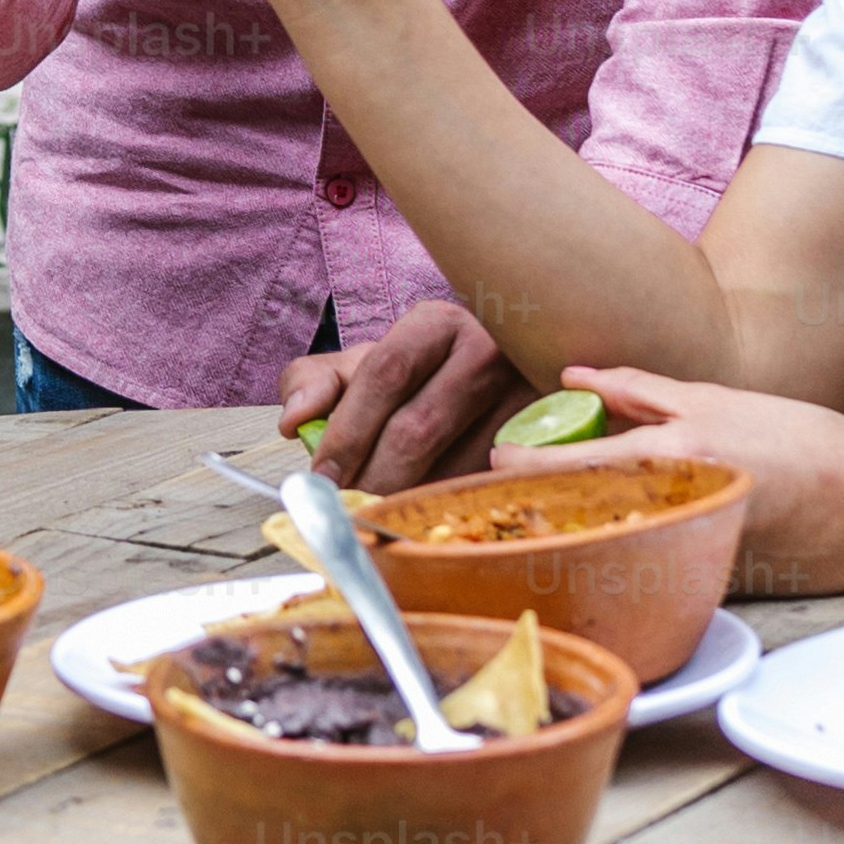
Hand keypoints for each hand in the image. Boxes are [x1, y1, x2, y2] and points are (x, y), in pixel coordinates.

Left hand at [277, 299, 526, 491]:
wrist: (498, 375)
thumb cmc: (421, 377)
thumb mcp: (363, 366)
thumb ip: (316, 383)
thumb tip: (294, 421)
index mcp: (436, 323)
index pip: (385, 375)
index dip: (347, 432)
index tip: (321, 480)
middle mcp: (488, 350)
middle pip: (417, 429)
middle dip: (373, 478)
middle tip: (346, 511)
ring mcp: (527, 394)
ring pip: (454, 467)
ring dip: (410, 502)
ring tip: (384, 515)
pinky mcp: (550, 440)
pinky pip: (489, 488)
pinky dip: (452, 509)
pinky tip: (430, 519)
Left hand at [498, 362, 843, 601]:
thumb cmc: (802, 440)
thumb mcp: (714, 399)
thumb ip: (638, 390)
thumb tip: (572, 378)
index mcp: (673, 457)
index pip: (567, 465)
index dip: (518, 464)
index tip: (497, 458)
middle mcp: (674, 510)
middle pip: (573, 516)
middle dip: (537, 506)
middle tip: (516, 491)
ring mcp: (689, 554)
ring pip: (609, 546)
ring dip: (579, 531)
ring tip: (564, 510)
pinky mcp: (710, 583)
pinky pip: (652, 565)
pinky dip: (629, 550)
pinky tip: (627, 536)